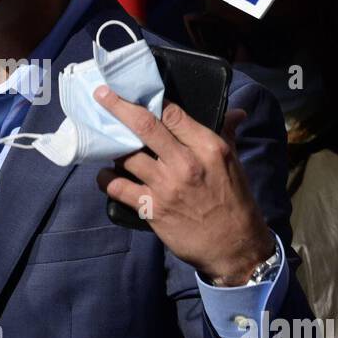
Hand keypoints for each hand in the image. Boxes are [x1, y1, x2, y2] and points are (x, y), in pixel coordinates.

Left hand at [94, 89, 274, 284]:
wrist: (234, 247)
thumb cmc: (236, 202)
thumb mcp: (234, 164)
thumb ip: (227, 133)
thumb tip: (234, 112)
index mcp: (208, 148)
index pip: (173, 114)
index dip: (150, 99)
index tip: (132, 90)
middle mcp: (185, 163)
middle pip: (144, 126)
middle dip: (118, 106)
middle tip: (101, 94)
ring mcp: (166, 187)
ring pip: (126, 156)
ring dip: (112, 147)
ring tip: (107, 143)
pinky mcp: (152, 209)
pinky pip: (118, 188)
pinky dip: (106, 179)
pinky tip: (105, 176)